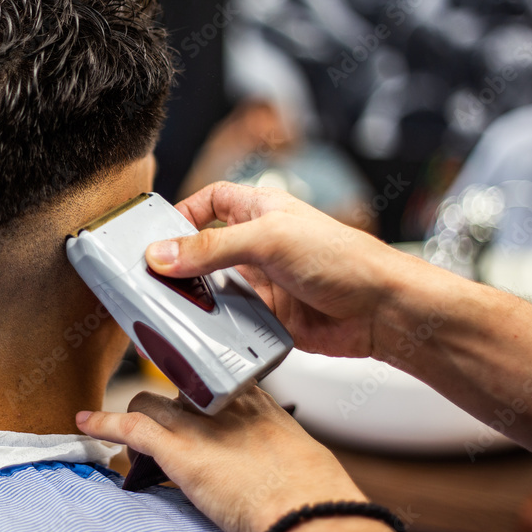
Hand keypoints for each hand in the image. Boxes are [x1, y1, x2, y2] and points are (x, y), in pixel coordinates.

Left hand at [76, 388, 371, 531]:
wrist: (310, 509)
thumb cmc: (313, 489)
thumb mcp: (296, 451)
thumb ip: (269, 443)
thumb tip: (264, 459)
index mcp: (254, 399)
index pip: (210, 376)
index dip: (192, 388)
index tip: (184, 395)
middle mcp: (222, 403)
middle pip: (175, 386)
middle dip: (164, 406)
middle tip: (163, 431)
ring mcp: (198, 424)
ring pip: (147, 402)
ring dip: (135, 420)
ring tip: (134, 444)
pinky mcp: (179, 450)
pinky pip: (131, 427)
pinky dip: (104, 424)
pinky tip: (87, 424)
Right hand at [145, 182, 418, 359]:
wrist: (382, 311)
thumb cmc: (344, 259)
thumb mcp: (269, 240)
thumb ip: (212, 248)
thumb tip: (162, 254)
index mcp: (261, 211)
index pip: (210, 200)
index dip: (184, 212)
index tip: (157, 234)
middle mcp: (258, 245)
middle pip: (204, 249)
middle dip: (179, 263)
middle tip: (149, 277)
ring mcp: (262, 282)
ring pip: (212, 289)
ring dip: (194, 299)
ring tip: (167, 307)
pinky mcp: (267, 318)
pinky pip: (229, 321)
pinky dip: (214, 327)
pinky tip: (203, 331)